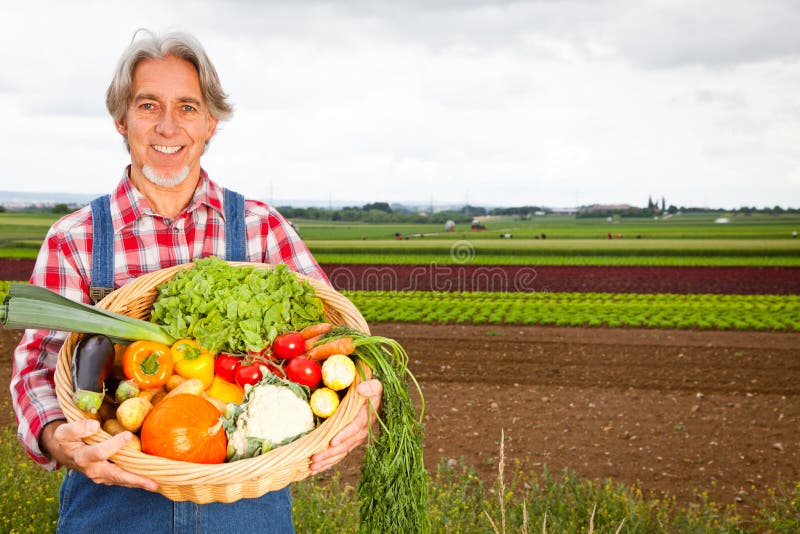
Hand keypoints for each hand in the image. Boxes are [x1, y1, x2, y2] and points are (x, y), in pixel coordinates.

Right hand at [40, 419, 158, 491]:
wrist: (66, 453)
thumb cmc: (68, 440)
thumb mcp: (65, 431)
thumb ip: (77, 428)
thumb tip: (95, 426)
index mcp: (83, 457)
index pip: (100, 452)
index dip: (113, 444)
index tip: (127, 435)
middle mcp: (94, 470)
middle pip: (116, 475)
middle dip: (134, 479)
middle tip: (152, 482)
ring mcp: (102, 476)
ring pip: (122, 481)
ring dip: (138, 483)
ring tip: (156, 485)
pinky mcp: (108, 477)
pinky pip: (123, 480)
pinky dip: (136, 481)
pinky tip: (151, 481)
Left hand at [309, 379, 381, 474]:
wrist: (371, 395)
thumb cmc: (370, 388)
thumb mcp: (375, 385)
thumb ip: (371, 386)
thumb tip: (362, 388)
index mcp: (366, 416)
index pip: (355, 427)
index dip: (344, 435)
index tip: (332, 442)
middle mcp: (362, 430)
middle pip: (346, 444)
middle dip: (330, 453)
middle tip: (315, 458)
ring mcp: (355, 437)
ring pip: (341, 452)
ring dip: (327, 460)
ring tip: (313, 466)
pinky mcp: (350, 441)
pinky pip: (339, 454)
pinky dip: (328, 462)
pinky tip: (316, 468)